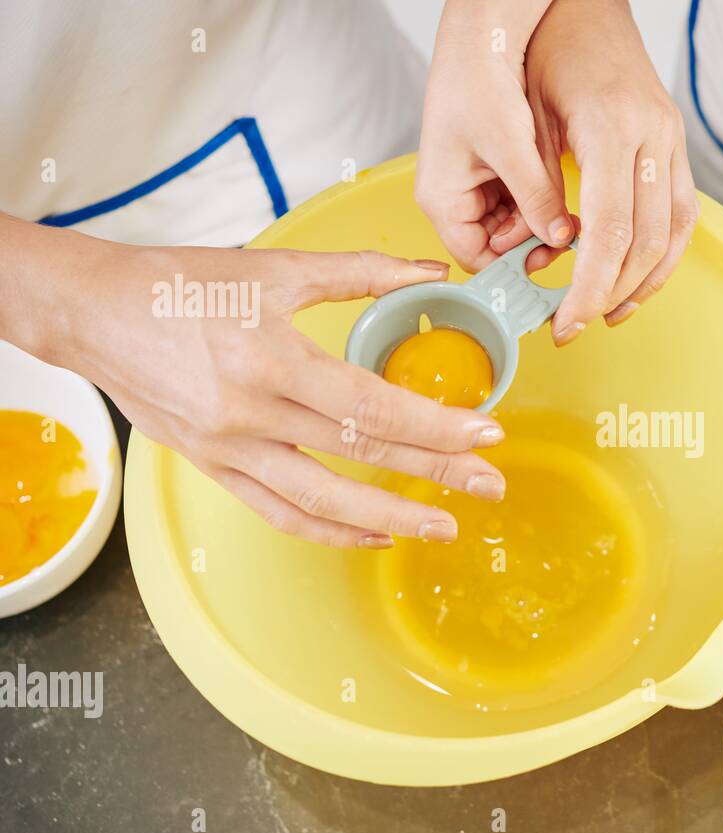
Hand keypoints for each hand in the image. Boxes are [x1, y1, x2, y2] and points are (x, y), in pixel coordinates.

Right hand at [3, 216, 507, 548]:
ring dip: (390, 518)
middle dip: (435, 475)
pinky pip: (280, 513)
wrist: (92, 312)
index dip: (436, 426)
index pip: (374, 405)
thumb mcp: (276, 267)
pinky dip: (331, 530)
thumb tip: (434, 273)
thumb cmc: (182, 282)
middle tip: (490, 488)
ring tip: (443, 527)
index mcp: (272, 357)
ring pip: (323, 501)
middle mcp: (252, 412)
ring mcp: (230, 449)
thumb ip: (363, 272)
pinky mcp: (213, 469)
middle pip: (362, 455)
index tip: (487, 435)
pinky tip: (374, 534)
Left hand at [416, 0, 696, 345]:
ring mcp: (672, 139)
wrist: (581, 4)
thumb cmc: (543, 52)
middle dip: (609, 295)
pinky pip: (682, 214)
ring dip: (643, 284)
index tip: (566, 322)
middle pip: (647, 243)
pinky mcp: (676, 144)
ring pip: (675, 235)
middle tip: (573, 325)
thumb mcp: (524, 121)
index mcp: (612, 129)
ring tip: (605, 312)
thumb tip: (552, 254)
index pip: (610, 232)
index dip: (588, 287)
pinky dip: (662, 256)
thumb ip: (541, 189)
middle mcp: (654, 136)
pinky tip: (634, 279)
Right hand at [416, 1, 573, 278]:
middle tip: (566, 231)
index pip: (476, 261)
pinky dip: (541, 198)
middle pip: (497, 246)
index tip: (550, 266)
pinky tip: (556, 185)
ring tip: (564, 204)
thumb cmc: (477, 81)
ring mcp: (473, 185)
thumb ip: (537, 198)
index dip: (513, 269)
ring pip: (514, 225)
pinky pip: (520, 200)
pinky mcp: (493, 171)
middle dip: (532, 241)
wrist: (481, 36)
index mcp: (441, 199)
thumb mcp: (511, 148)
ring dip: (540, 218)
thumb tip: (562, 240)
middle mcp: (453, 198)